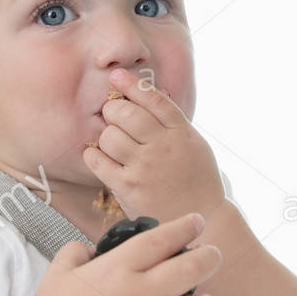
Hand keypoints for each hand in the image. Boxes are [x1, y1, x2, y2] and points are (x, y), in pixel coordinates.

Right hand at [9, 212, 221, 295]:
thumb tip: (91, 250)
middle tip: (209, 254)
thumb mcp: (58, 274)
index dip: (186, 226)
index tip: (196, 221)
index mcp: (119, 269)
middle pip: (197, 267)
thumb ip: (77, 252)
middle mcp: (143, 295)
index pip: (163, 239)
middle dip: (210, 255)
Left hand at [82, 68, 225, 223]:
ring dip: (106, 135)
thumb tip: (151, 95)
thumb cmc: (199, 181)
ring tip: (112, 143)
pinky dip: (93, 155)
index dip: (131, 84)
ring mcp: (144, 167)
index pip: (153, 99)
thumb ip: (174, 122)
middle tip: (114, 118)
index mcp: (180, 132)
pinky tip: (99, 157)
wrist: (204, 219)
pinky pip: (98, 161)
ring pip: (109, 135)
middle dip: (113, 111)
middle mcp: (162, 146)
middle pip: (125, 113)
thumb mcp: (195, 144)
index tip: (117, 76)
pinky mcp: (128, 187)